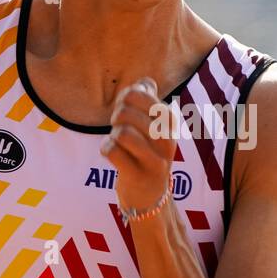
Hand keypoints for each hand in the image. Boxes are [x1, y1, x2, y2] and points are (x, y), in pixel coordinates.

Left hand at [100, 77, 175, 214]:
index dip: (126, 97)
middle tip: (119, 127)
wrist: (150, 196)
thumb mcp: (152, 126)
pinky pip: (113, 152)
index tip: (126, 108)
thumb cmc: (146, 154)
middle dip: (116, 117)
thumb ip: (148, 101)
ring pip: (122, 133)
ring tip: (118, 141)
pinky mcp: (139, 176)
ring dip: (113, 135)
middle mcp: (166, 140)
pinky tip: (112, 153)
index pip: (142, 94)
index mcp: (169, 123)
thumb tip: (145, 82)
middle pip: (127, 112)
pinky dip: (107, 149)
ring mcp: (155, 160)